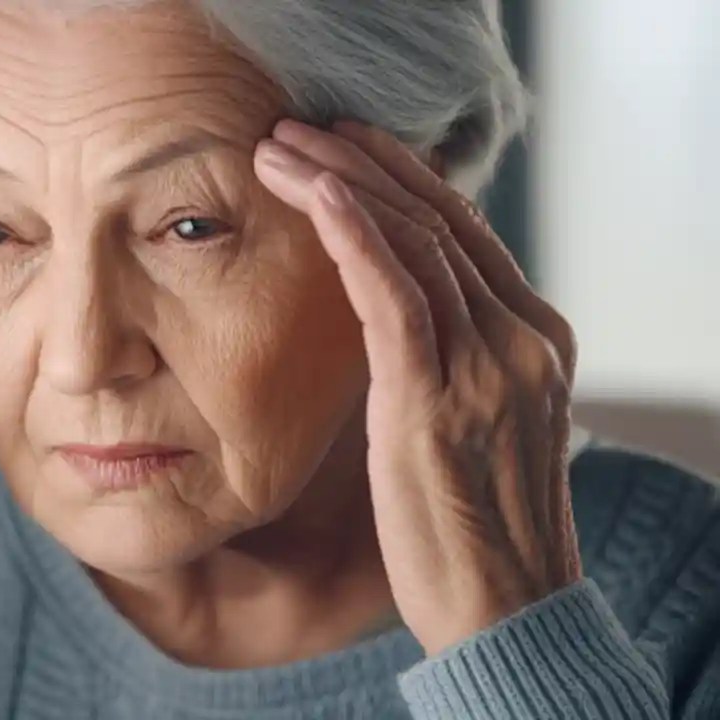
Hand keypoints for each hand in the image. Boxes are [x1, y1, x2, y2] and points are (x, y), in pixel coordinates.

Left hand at [253, 119, 581, 655]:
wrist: (508, 615)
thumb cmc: (476, 532)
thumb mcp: (476, 430)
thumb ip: (449, 366)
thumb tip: (395, 330)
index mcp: (535, 341)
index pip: (462, 234)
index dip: (398, 180)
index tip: (343, 148)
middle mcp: (521, 340)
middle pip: (436, 222)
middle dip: (360, 164)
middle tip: (297, 130)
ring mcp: (488, 365)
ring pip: (411, 242)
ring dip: (339, 183)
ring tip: (279, 149)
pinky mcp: (437, 397)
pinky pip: (392, 292)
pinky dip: (351, 234)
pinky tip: (313, 192)